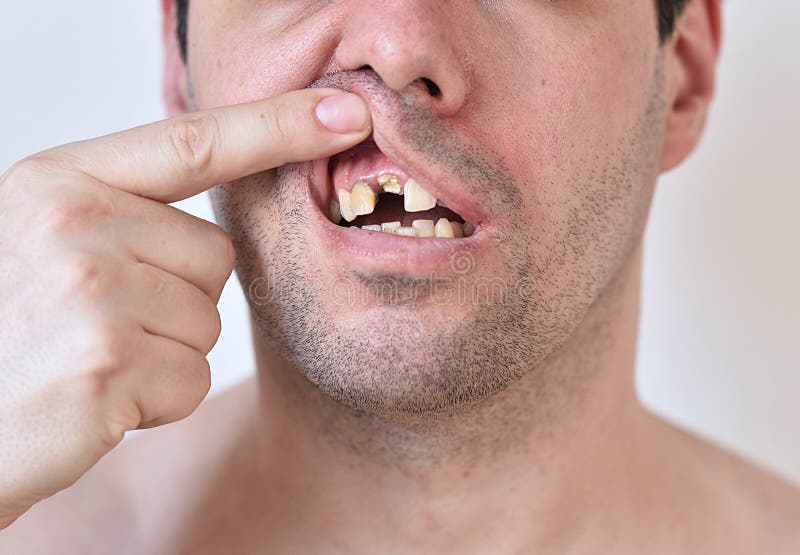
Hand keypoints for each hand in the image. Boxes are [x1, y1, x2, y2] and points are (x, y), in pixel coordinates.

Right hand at [0, 89, 371, 528]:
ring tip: (94, 361)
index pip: (194, 142)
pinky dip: (159, 400)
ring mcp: (90, 287)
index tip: (349, 111)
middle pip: (216, 254)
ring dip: (166, 354)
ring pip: (209, 320)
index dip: (279, 125)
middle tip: (100, 327)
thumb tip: (220, 223)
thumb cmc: (12, 334)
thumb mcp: (48, 242)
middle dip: (178, 301)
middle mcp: (73, 219)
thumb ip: (128, 213)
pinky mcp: (108, 359)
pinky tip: (100, 400)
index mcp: (60, 180)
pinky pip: (193, 377)